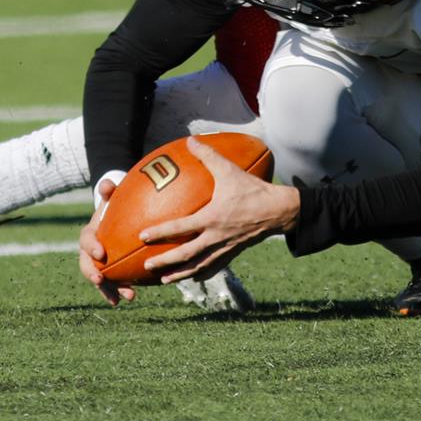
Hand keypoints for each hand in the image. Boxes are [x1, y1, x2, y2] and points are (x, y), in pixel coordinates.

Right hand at [78, 176, 135, 304]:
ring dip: (109, 289)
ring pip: (99, 279)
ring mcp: (99, 264)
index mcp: (90, 233)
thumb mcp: (113, 198)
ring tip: (126, 296)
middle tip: (100, 278)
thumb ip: (110, 191)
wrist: (118, 220)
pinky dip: (118, 292)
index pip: (86, 240)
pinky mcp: (109, 273)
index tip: (100, 253)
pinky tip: (131, 298)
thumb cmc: (116, 208)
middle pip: (86, 264)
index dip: (91, 247)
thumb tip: (107, 184)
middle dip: (91, 273)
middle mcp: (90, 251)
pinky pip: (112, 285)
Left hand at [140, 137, 298, 282]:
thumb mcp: (229, 170)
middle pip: (187, 254)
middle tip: (147, 265)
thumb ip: (208, 155)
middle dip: (166, 261)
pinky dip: (202, 274)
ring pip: (199, 266)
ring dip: (181, 274)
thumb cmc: (252, 189)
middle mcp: (216, 237)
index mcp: (212, 218)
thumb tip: (190, 140)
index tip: (142, 236)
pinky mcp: (233, 253)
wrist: (278, 210)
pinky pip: (215, 267)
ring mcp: (225, 248)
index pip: (181, 228)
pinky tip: (193, 278)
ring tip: (165, 280)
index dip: (161, 232)